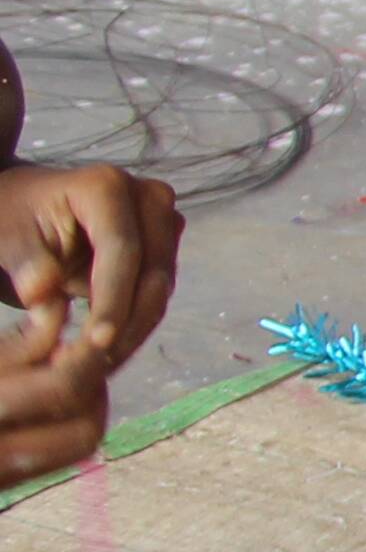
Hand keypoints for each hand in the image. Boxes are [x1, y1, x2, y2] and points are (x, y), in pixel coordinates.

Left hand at [0, 161, 175, 478]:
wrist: (21, 208)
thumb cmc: (8, 217)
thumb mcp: (5, 236)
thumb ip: (26, 265)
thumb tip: (43, 300)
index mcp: (106, 186)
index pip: (121, 250)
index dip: (113, 299)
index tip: (98, 343)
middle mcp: (147, 197)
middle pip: (152, 270)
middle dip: (130, 320)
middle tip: (101, 364)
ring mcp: (161, 220)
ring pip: (160, 285)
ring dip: (137, 326)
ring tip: (104, 362)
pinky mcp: (163, 244)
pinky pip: (156, 291)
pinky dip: (136, 320)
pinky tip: (111, 348)